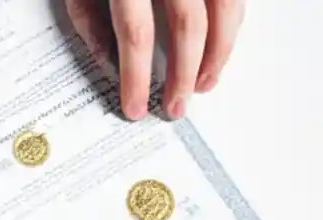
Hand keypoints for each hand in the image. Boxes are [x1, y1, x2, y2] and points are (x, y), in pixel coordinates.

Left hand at [64, 0, 244, 119]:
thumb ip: (89, 19)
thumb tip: (111, 66)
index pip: (134, 32)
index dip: (136, 76)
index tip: (135, 107)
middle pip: (187, 24)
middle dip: (185, 74)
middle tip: (176, 107)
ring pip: (226, 7)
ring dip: (220, 53)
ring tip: (205, 83)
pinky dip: (232, 21)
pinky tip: (220, 45)